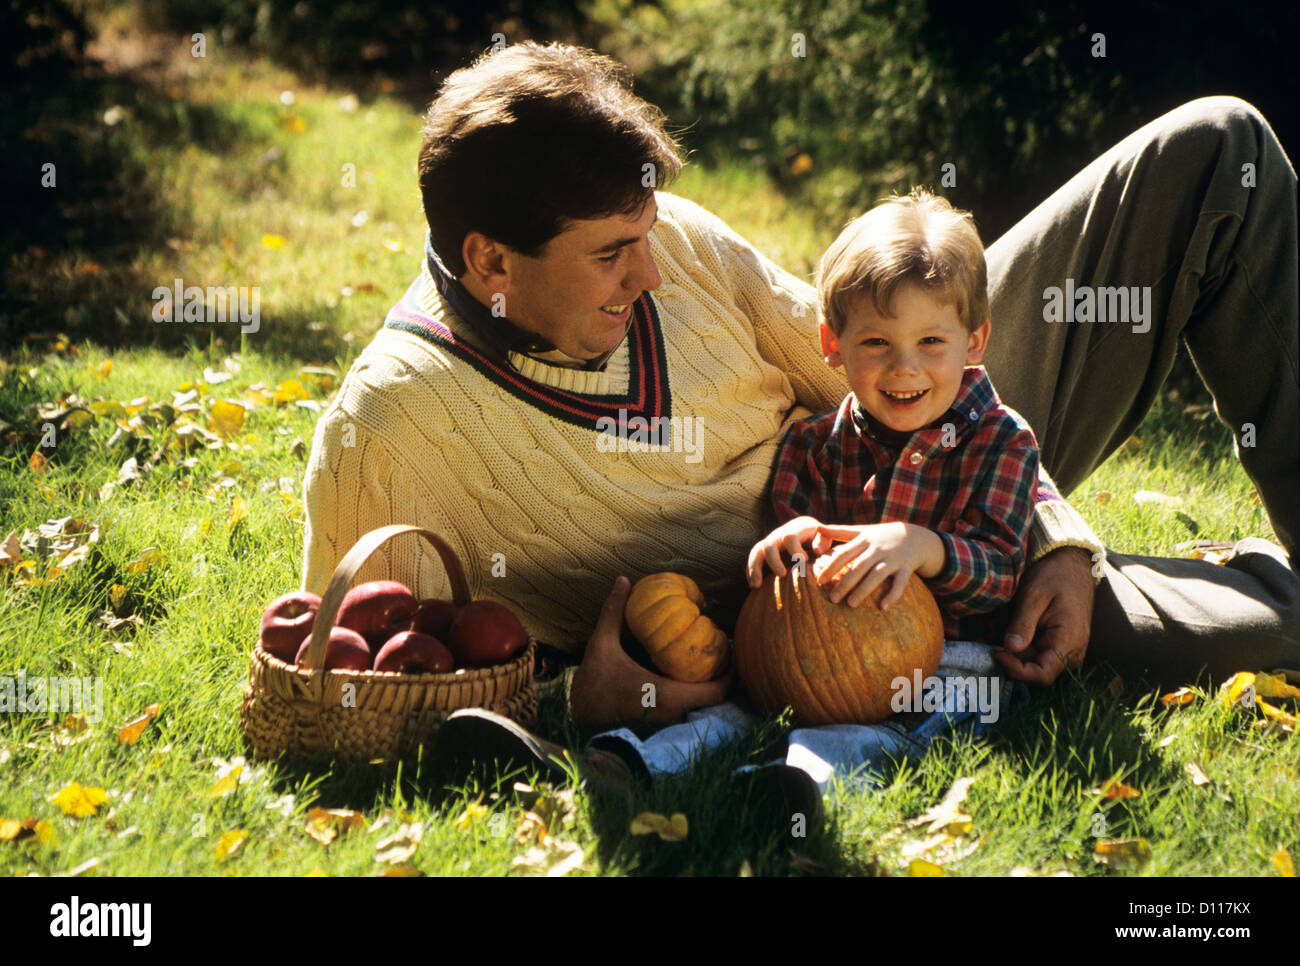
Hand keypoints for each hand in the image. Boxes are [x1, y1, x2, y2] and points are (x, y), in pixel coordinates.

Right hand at [569, 576, 733, 728]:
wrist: (578, 721)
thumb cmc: (592, 685)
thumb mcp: (601, 645)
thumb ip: (613, 612)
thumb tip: (622, 580)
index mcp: (667, 695)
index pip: (715, 692)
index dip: (731, 677)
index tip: (734, 658)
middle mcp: (672, 714)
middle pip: (711, 702)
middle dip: (720, 681)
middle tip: (722, 658)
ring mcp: (665, 725)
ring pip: (698, 709)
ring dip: (705, 691)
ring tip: (708, 666)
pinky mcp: (658, 728)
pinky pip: (684, 714)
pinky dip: (691, 699)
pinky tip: (685, 680)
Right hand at [746, 516, 821, 586]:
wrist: (807, 532)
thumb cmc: (819, 538)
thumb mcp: (825, 536)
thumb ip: (823, 542)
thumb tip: (817, 551)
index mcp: (796, 528)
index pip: (790, 537)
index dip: (795, 550)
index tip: (804, 561)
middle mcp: (780, 533)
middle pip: (770, 544)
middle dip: (774, 560)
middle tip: (782, 574)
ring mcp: (770, 541)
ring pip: (757, 551)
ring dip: (755, 568)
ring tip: (757, 585)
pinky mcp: (764, 550)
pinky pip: (753, 558)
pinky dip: (751, 571)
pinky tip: (754, 586)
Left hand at [812, 522, 945, 607]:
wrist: (915, 536)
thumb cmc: (882, 536)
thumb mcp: (862, 531)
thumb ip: (839, 531)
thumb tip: (817, 528)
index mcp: (864, 540)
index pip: (844, 554)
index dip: (831, 567)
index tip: (819, 580)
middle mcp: (878, 549)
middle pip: (859, 566)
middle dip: (845, 583)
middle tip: (833, 599)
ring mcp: (893, 558)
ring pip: (877, 575)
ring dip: (864, 589)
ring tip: (851, 604)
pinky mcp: (907, 567)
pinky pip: (900, 583)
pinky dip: (892, 595)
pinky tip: (883, 607)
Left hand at [994, 547, 1094, 684]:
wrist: (1072, 564)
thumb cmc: (1054, 575)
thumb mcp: (1034, 595)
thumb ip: (1023, 623)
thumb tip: (1010, 648)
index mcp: (1069, 639)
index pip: (1043, 674)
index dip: (1018, 671)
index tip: (997, 653)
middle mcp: (1073, 650)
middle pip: (1038, 671)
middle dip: (1015, 661)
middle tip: (995, 642)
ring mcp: (1068, 648)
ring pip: (1037, 663)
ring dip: (1018, 654)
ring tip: (1004, 631)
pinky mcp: (1061, 643)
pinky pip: (1040, 654)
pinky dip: (1024, 647)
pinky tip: (1013, 631)